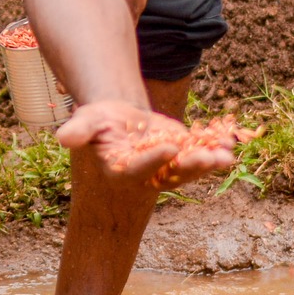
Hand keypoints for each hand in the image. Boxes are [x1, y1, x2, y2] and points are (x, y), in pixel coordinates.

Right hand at [57, 102, 247, 189]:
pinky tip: (230, 144)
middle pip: (171, 172)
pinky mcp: (181, 157)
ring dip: (209, 163)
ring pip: (190, 168)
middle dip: (191, 165)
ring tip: (226, 156)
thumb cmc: (100, 122)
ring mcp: (168, 167)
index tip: (171, 146)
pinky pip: (200, 158)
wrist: (119, 120)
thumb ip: (78, 130)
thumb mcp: (87, 122)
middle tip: (208, 158)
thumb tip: (62, 137)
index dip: (155, 158)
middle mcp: (148, 173)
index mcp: (123, 168)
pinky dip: (215, 153)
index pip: (140, 165)